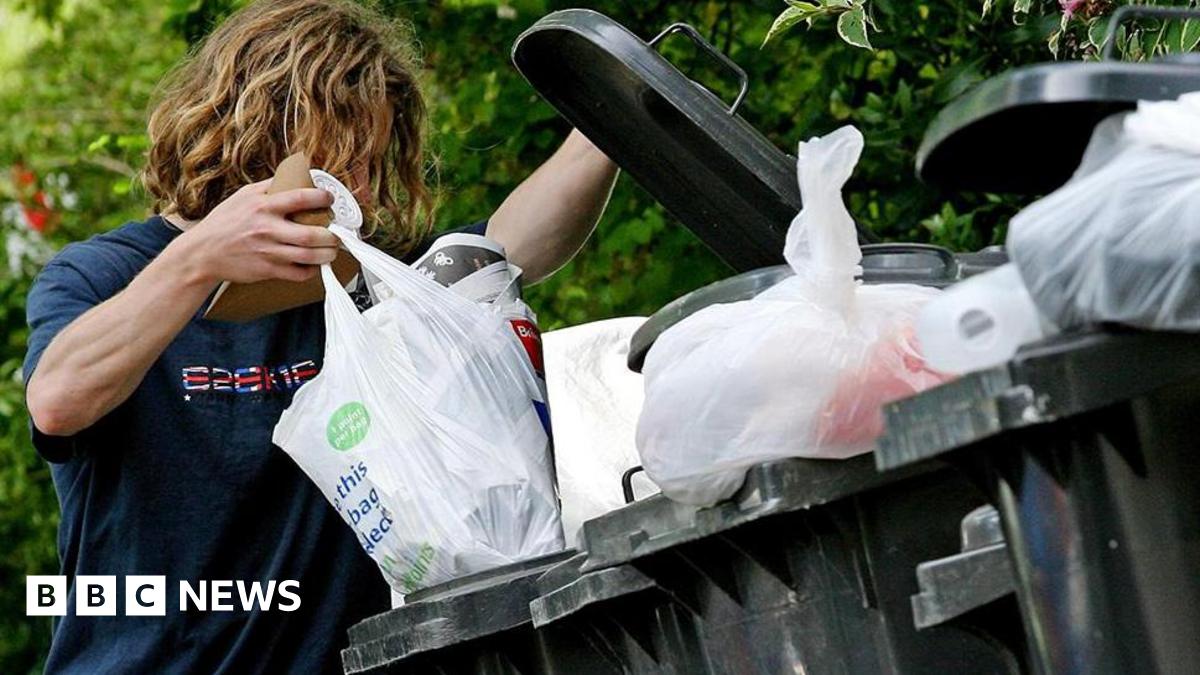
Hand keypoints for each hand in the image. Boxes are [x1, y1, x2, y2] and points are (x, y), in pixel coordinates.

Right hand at [169, 179, 340, 284]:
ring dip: (327, 254)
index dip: (322, 197)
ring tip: (331, 249)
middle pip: (311, 234)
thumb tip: (295, 174)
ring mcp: (268, 252)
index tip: (330, 199)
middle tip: (337, 233)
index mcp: (263, 206)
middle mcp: (267, 229)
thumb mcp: (243, 196)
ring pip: (309, 256)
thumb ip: (270, 186)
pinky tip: (313, 264)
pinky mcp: (267, 270)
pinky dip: (311, 271)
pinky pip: (298, 274)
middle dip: (332, 235)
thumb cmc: (225, 222)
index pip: (300, 198)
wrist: (202, 252)